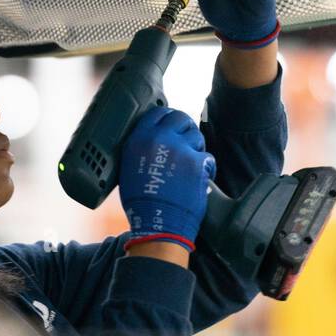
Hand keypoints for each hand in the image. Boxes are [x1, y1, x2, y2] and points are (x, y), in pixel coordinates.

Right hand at [118, 107, 215, 253]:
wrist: (158, 222)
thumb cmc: (141, 202)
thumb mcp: (128, 169)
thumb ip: (140, 149)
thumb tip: (152, 139)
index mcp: (138, 140)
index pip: (157, 113)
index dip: (166, 117)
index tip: (170, 124)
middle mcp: (159, 139)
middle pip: (180, 118)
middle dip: (184, 128)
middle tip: (185, 140)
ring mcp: (180, 149)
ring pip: (196, 135)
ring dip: (195, 146)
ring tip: (190, 162)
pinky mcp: (197, 162)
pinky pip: (207, 156)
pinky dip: (205, 166)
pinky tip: (199, 176)